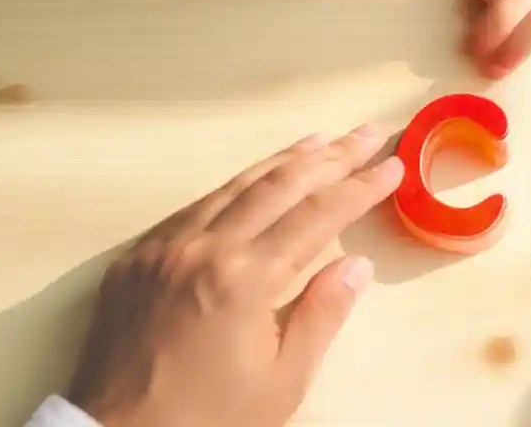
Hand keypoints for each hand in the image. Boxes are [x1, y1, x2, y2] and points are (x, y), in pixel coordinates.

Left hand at [67, 125, 402, 426]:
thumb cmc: (207, 419)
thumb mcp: (281, 383)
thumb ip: (321, 316)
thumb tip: (356, 264)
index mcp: (244, 280)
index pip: (318, 216)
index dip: (360, 188)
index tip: (394, 166)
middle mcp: (203, 248)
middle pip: (281, 185)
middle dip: (333, 156)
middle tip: (370, 132)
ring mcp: (164, 247)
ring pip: (234, 185)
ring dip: (284, 160)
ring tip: (322, 140)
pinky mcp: (136, 257)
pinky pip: (194, 206)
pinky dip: (234, 186)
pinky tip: (254, 179)